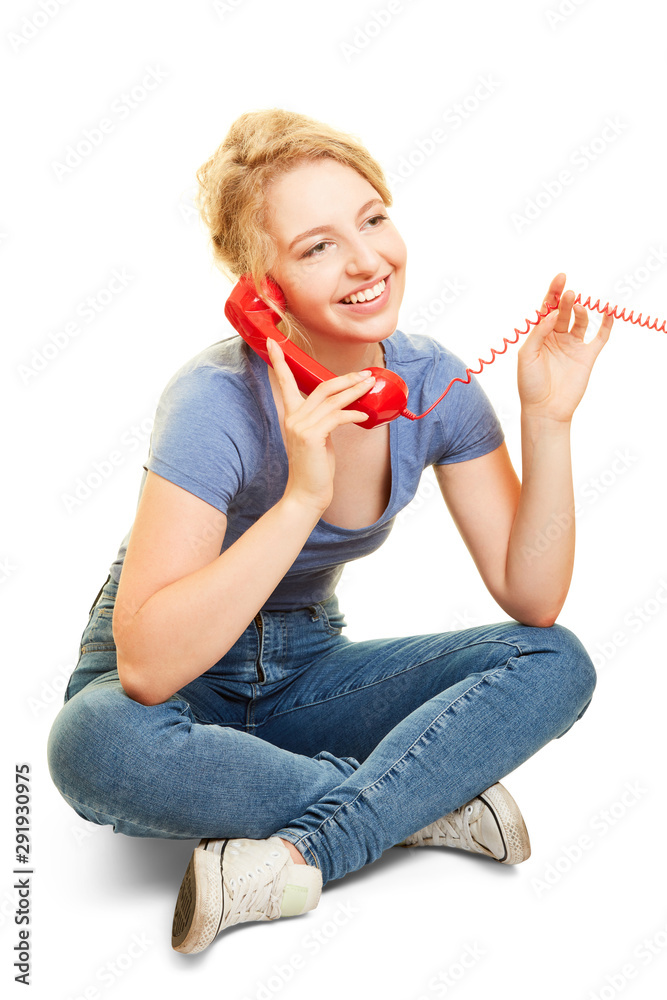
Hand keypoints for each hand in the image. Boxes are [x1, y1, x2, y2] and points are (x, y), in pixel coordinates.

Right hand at [266, 338, 374, 511]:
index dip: (280, 361)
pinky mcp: (312, 436)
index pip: (284, 382)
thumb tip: (342, 408)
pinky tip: (364, 414)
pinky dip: (353, 413)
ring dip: (355, 391)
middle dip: (346, 378)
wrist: (306, 493)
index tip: (273, 342)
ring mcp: (301, 427)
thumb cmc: (314, 468)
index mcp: (291, 416)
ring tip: (370, 385)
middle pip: (321, 387)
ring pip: (332, 400)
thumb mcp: (317, 438)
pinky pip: (337, 417)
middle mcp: (293, 418)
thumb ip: (322, 420)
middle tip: (365, 373)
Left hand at [517, 272, 613, 422]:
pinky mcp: (587, 357)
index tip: (560, 278)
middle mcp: (557, 338)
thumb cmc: (530, 384)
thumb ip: (538, 333)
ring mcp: (573, 346)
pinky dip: (606, 325)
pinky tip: (609, 312)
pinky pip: (600, 338)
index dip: (553, 293)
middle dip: (565, 301)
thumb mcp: (527, 355)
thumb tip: (551, 314)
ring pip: (580, 321)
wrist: (545, 409)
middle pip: (563, 312)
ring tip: (578, 307)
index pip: (546, 309)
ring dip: (581, 311)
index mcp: (539, 336)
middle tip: (568, 293)